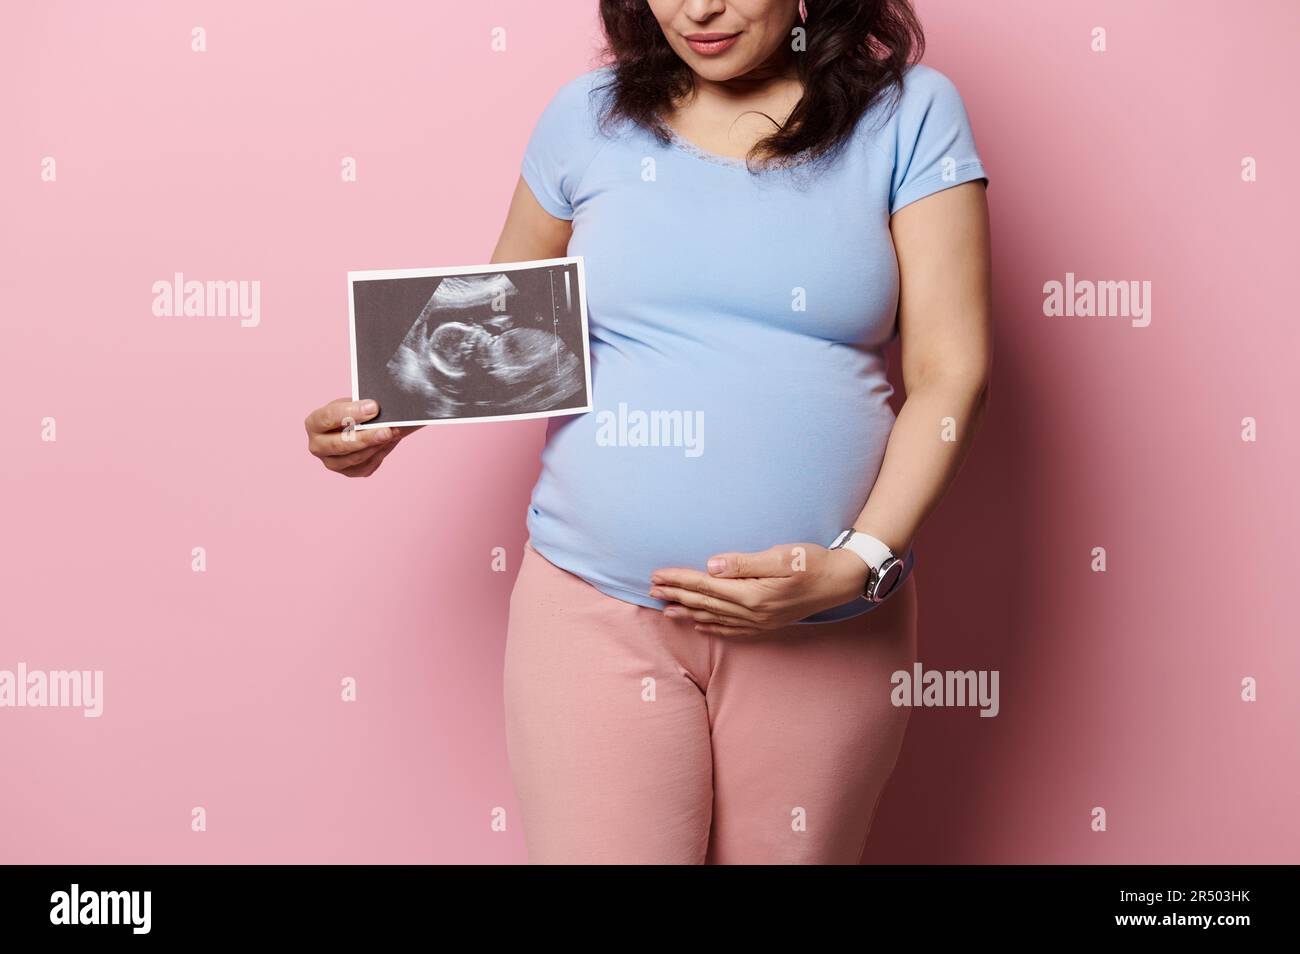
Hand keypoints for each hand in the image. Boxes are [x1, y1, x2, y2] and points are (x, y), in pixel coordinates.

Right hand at [304, 397, 418, 477]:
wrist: (356, 425)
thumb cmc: (351, 411)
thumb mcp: (351, 403)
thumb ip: (361, 406)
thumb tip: (379, 409)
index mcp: (314, 424)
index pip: (328, 418)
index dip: (351, 413)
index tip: (374, 407)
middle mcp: (317, 446)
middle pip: (339, 445)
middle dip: (365, 437)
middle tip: (386, 430)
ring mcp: (331, 462)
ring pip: (354, 459)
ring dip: (376, 446)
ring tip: (394, 433)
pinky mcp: (348, 472)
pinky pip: (365, 467)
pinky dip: (380, 453)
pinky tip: (391, 442)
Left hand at [648, 543, 870, 636]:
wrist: (842, 581)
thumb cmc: (813, 563)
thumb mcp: (781, 556)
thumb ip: (744, 563)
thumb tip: (711, 566)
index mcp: (752, 594)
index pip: (705, 586)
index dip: (678, 580)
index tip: (656, 575)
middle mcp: (752, 613)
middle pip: (705, 603)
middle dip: (676, 596)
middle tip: (650, 591)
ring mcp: (759, 622)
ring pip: (714, 618)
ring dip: (688, 612)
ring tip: (665, 610)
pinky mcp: (767, 623)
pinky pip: (732, 630)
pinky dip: (712, 627)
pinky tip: (700, 624)